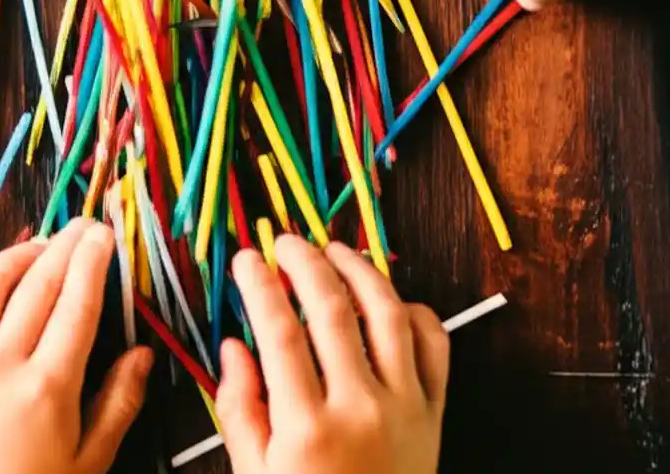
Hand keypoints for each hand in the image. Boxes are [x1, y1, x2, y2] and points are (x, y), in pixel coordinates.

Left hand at [0, 219, 153, 473]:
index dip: (93, 262)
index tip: (105, 234)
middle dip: (66, 245)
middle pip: (38, 284)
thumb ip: (119, 402)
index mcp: (47, 389)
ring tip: (45, 245)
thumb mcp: (91, 459)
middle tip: (85, 224)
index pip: (76, 305)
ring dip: (20, 253)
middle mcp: (0, 366)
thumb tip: (143, 352)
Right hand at [216, 236, 448, 473]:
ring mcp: (405, 406)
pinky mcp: (435, 412)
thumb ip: (240, 409)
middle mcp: (359, 408)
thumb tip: (234, 347)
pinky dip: (415, 311)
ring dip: (359, 270)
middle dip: (304, 262)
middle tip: (285, 242)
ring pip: (387, 313)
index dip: (259, 284)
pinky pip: (435, 344)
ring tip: (334, 250)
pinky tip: (388, 298)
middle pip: (332, 309)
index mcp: (306, 427)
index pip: (278, 331)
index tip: (246, 259)